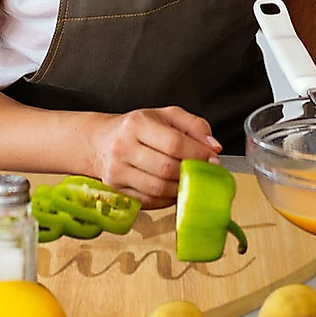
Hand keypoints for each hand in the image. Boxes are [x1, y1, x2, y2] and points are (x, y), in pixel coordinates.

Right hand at [90, 106, 220, 206]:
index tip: (212, 158)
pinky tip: (173, 189)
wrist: (101, 141)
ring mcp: (117, 172)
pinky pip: (148, 201)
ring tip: (189, 181)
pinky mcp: (116, 191)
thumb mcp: (166, 115)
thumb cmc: (137, 127)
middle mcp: (123, 148)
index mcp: (136, 124)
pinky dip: (166, 199)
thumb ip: (194, 125)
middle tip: (204, 172)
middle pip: (166, 168)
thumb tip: (213, 147)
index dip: (197, 153)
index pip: (173, 143)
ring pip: (157, 188)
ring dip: (180, 188)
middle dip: (190, 172)